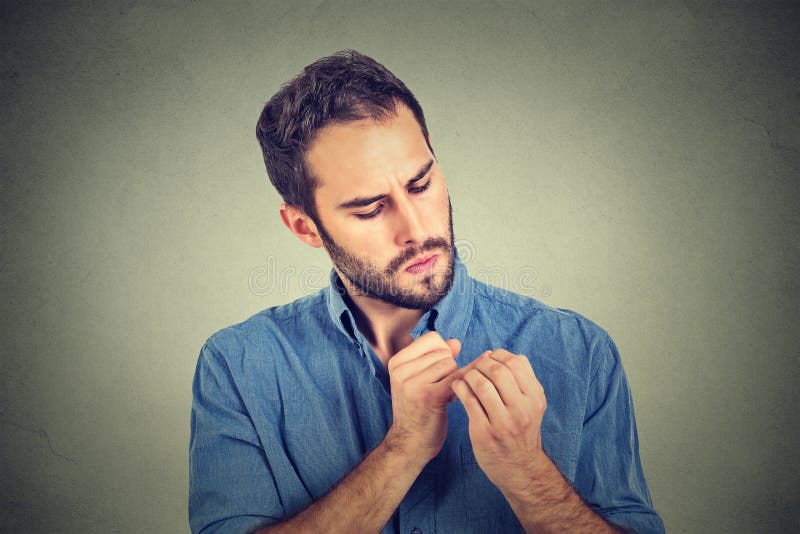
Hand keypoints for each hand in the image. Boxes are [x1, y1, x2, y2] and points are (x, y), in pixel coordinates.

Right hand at [386, 331, 461, 464]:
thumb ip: (436, 358)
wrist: (410, 444)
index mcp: (397, 362)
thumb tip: (455, 342)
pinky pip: (457, 377)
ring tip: (443, 394)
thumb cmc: (418, 409)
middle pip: (443, 352)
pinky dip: (469, 377)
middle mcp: (401, 370)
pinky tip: (473, 382)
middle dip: (449, 367)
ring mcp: (413, 383)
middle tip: (440, 387)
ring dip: (454, 378)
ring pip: (451, 364)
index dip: (443, 351)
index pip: (432, 339)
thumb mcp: (419, 379)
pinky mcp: (429, 396)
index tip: (439, 371)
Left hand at [452, 349, 547, 498]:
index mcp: (535, 398)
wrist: (520, 469)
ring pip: (481, 384)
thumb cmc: (521, 431)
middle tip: (475, 368)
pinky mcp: (484, 432)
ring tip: (465, 378)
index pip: (516, 363)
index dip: (499, 356)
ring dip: (469, 375)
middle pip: (498, 371)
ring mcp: (503, 422)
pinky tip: (458, 387)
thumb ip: (520, 380)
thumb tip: (496, 354)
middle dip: (482, 364)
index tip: (489, 359)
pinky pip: (468, 401)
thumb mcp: (531, 406)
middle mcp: (522, 410)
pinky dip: (460, 388)